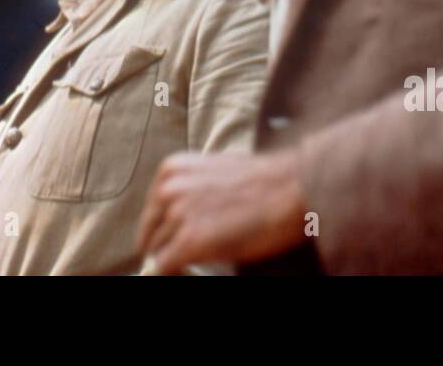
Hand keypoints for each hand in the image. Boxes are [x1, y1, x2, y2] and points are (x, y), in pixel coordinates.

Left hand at [136, 149, 309, 272]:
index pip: (151, 212)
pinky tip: (191, 269)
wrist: (291, 188)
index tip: (168, 244)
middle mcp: (168, 190)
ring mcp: (176, 216)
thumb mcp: (213, 173)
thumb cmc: (263, 181)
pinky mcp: (189, 242)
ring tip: (198, 260)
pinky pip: (165, 266)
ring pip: (159, 251)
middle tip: (183, 258)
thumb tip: (179, 219)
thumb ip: (189, 191)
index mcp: (171, 170)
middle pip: (151, 233)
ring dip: (175, 258)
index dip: (161, 232)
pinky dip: (175, 271)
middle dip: (166, 246)